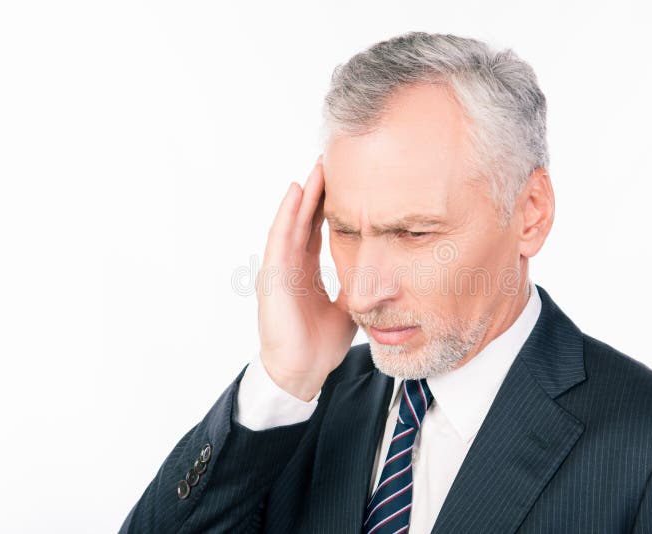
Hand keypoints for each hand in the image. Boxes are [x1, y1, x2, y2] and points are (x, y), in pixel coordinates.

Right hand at [255, 155, 357, 400]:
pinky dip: (287, 214)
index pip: (317, 228)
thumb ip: (356, 285)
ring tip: (317, 167)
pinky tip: (297, 192)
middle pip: (304, 218)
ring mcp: (279, 268)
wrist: (302, 372)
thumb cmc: (319, 343)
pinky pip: (280, 239)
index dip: (329, 204)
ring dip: (304, 193)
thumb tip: (379, 272)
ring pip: (292, 221)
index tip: (347, 181)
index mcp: (306, 270)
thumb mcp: (347, 306)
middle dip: (319, 190)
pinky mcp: (273, 277)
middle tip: (333, 160)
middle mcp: (290, 264)